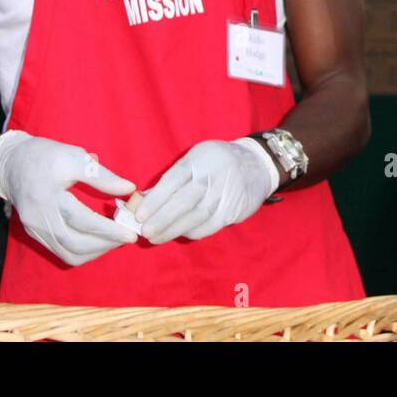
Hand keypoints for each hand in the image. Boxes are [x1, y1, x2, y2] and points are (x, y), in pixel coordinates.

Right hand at [0, 130, 136, 265]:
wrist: (11, 163)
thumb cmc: (45, 156)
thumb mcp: (74, 157)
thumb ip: (101, 176)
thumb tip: (128, 189)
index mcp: (50, 197)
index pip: (83, 221)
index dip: (108, 230)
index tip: (130, 233)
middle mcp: (40, 218)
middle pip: (75, 244)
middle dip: (105, 245)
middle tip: (126, 238)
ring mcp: (35, 229)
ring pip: (68, 254)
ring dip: (94, 252)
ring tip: (115, 241)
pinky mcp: (35, 234)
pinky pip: (60, 252)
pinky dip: (82, 252)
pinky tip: (97, 242)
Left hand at [135, 139, 277, 243]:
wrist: (257, 165)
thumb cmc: (217, 161)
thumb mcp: (195, 159)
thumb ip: (172, 178)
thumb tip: (144, 199)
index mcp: (199, 160)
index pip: (174, 180)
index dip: (155, 199)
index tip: (139, 215)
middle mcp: (212, 177)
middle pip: (184, 201)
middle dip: (162, 219)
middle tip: (145, 231)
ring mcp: (224, 195)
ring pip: (196, 216)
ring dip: (173, 230)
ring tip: (156, 237)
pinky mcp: (233, 210)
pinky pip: (209, 226)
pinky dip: (192, 232)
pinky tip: (179, 234)